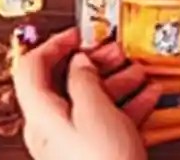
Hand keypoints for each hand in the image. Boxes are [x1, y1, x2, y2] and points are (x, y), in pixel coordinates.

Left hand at [12, 27, 160, 159]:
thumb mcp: (95, 110)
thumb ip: (84, 78)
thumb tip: (79, 62)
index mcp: (41, 115)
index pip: (31, 67)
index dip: (53, 43)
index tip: (77, 32)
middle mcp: (52, 130)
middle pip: (64, 83)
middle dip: (92, 61)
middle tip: (113, 49)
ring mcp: (73, 144)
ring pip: (90, 102)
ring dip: (115, 80)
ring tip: (138, 71)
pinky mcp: (95, 155)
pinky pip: (106, 122)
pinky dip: (127, 104)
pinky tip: (148, 98)